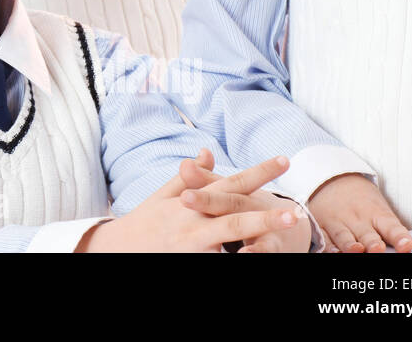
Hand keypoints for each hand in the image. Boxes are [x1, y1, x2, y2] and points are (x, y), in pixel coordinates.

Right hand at [81, 149, 300, 251]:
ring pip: (227, 245)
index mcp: (192, 201)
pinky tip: (253, 258)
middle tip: (294, 213)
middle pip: (234, 218)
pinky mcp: (187, 261)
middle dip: (265, 216)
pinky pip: (215, 262)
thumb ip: (190, 175)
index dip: (259, 171)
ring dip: (255, 247)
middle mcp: (193, 222)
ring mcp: (190, 246)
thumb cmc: (145, 221)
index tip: (285, 160)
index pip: (231, 182)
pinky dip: (233, 260)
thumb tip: (208, 150)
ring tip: (281, 243)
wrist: (117, 248)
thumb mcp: (164, 195)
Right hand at [307, 173, 411, 251]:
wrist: (333, 180)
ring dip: (349, 244)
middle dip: (372, 242)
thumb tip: (404, 249)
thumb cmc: (363, 202)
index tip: (406, 245)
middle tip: (378, 249)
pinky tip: (333, 251)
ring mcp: (338, 221)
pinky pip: (324, 238)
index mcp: (376, 214)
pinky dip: (328, 245)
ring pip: (344, 235)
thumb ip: (389, 229)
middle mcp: (357, 218)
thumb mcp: (380, 209)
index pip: (390, 226)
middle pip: (366, 233)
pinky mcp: (322, 226)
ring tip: (357, 249)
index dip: (399, 236)